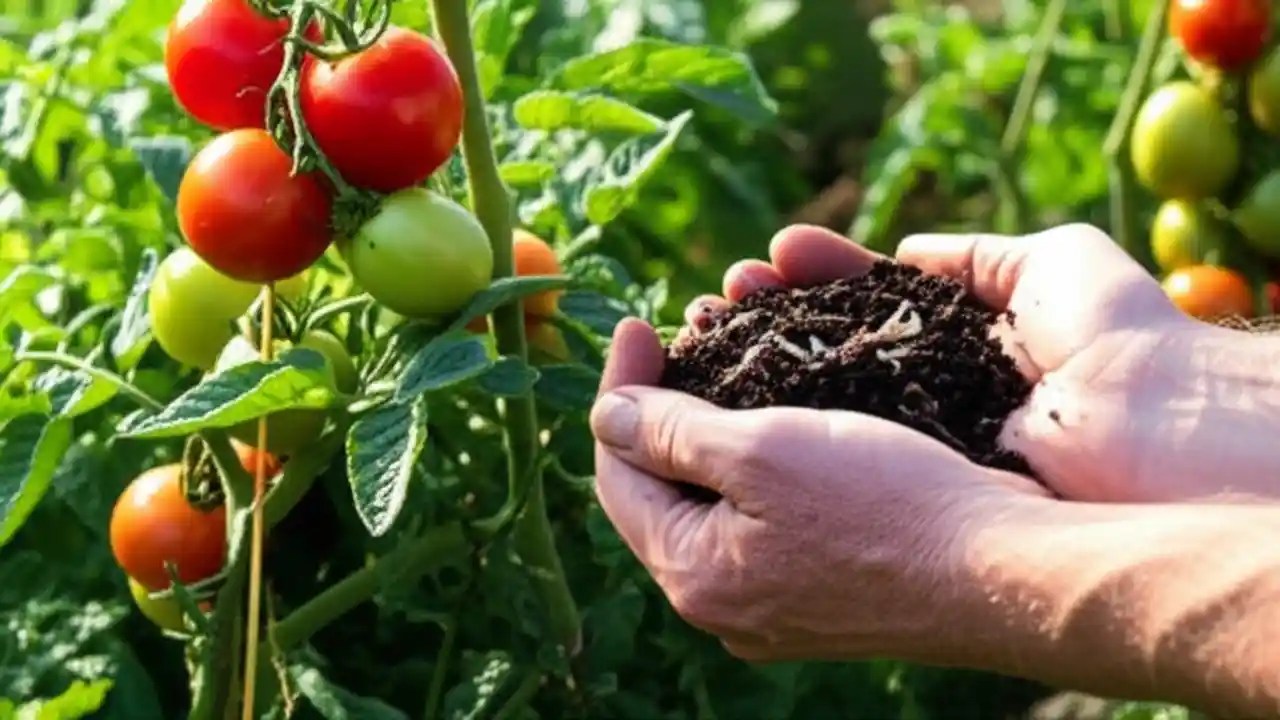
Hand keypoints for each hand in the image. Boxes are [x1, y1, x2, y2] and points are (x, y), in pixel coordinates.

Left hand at [591, 318, 1047, 662]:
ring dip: (714, 428)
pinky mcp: (822, 591)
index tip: (640, 322)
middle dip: (665, 407)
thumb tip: (603, 414)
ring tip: (730, 362)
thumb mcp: (764, 451)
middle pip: (662, 490)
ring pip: (716, 501)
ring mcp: (774, 603)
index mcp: (692, 573)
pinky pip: (763, 517)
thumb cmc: (886, 505)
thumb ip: (671, 432)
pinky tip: (783, 415)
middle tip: (685, 336)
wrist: (1006, 571)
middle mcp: (722, 601)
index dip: (620, 391)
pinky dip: (760, 462)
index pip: (619, 472)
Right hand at [686, 223, 1279, 502]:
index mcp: (958, 344)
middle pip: (827, 355)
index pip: (865, 305)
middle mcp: (929, 398)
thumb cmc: (1115, 338)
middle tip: (719, 295)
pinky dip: (780, 416)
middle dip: (769, 318)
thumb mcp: (1052, 264)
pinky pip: (833, 447)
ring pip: (816, 401)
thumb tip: (908, 250)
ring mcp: (915, 446)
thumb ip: (975, 257)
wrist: (1155, 429)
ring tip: (714, 319)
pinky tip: (737, 386)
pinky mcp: (908, 486)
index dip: (813, 281)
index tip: (770, 256)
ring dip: (759, 361)